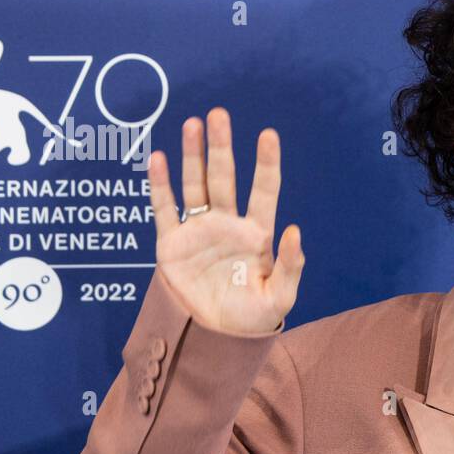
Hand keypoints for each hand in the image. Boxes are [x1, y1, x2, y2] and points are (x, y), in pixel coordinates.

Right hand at [145, 107, 303, 334]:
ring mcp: (198, 231)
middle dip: (221, 147)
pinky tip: (158, 158)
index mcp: (256, 234)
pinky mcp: (172, 244)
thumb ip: (290, 267)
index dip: (266, 164)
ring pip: (194, 185)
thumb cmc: (252, 319)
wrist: (214, 339)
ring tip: (192, 124)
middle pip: (224, 178)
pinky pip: (164, 209)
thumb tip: (295, 230)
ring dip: (193, 155)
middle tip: (219, 114)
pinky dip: (160, 185)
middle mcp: (227, 225)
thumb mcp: (279, 298)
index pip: (263, 191)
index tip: (268, 135)